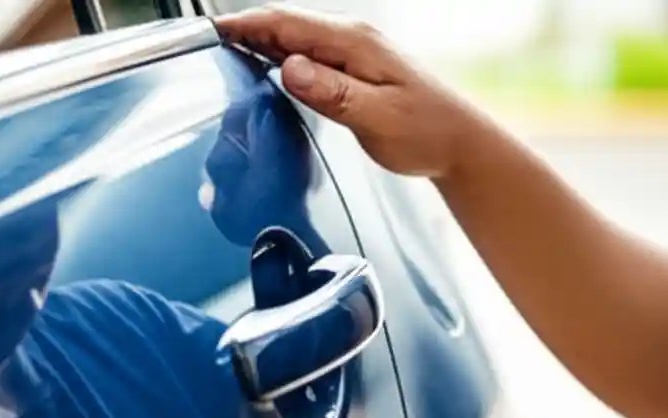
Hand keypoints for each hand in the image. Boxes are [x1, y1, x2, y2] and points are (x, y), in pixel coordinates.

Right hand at [214, 5, 484, 178]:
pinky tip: (266, 70)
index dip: (246, 24)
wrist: (461, 144)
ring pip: (296, 39)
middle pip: (287, 25)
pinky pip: (309, 54)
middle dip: (246, 30)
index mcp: (355, 44)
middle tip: (206, 45)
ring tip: (225, 54)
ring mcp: (354, 53)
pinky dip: (281, 57)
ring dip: (261, 43)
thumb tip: (290, 69)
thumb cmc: (427, 133)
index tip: (212, 31)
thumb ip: (333, 94)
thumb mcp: (379, 118)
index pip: (288, 23)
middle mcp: (353, 40)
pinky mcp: (355, 70)